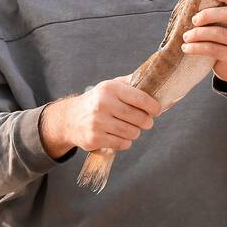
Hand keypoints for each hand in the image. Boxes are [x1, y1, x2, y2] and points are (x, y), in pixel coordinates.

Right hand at [39, 77, 162, 156]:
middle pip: (139, 118)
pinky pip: (122, 144)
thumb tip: (154, 82)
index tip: (156, 110)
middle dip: (147, 122)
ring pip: (132, 133)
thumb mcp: (111, 86)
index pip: (140, 99)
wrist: (70, 118)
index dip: (153, 106)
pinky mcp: (94, 139)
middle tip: (146, 122)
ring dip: (135, 132)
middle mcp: (103, 104)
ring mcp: (97, 122)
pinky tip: (120, 136)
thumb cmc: (97, 101)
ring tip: (131, 128)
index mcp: (110, 89)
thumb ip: (131, 83)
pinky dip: (126, 142)